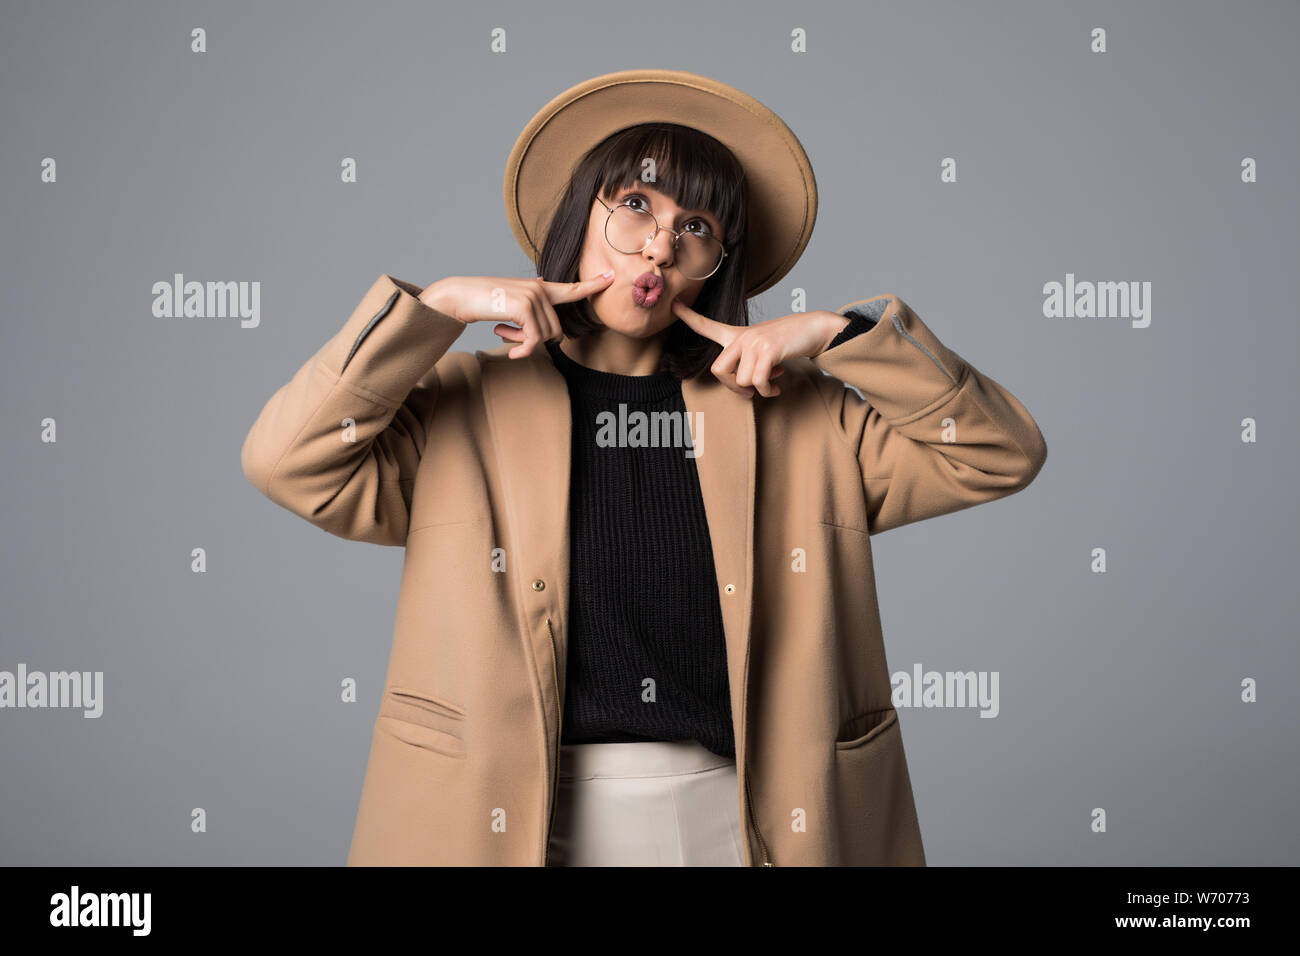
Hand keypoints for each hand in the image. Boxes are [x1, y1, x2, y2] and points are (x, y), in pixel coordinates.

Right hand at [419, 271, 615, 358]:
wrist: (460, 296)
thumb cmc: (484, 299)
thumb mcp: (512, 294)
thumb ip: (532, 293)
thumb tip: (546, 282)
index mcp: (540, 288)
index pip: (571, 289)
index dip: (593, 285)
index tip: (612, 277)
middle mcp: (540, 289)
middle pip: (555, 330)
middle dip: (532, 340)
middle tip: (508, 334)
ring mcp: (533, 296)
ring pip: (543, 336)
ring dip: (521, 342)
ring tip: (502, 331)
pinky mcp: (524, 306)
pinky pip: (533, 339)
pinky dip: (519, 348)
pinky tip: (500, 338)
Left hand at [670, 299, 846, 397]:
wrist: (814, 329)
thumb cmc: (787, 342)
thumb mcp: (762, 349)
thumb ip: (747, 363)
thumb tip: (745, 388)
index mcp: (737, 335)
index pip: (707, 325)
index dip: (689, 316)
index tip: (673, 304)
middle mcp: (742, 337)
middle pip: (718, 370)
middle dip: (732, 388)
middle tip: (749, 392)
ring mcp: (754, 342)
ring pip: (742, 381)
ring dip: (760, 387)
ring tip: (773, 377)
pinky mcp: (768, 349)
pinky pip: (759, 382)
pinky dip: (768, 390)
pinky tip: (777, 386)